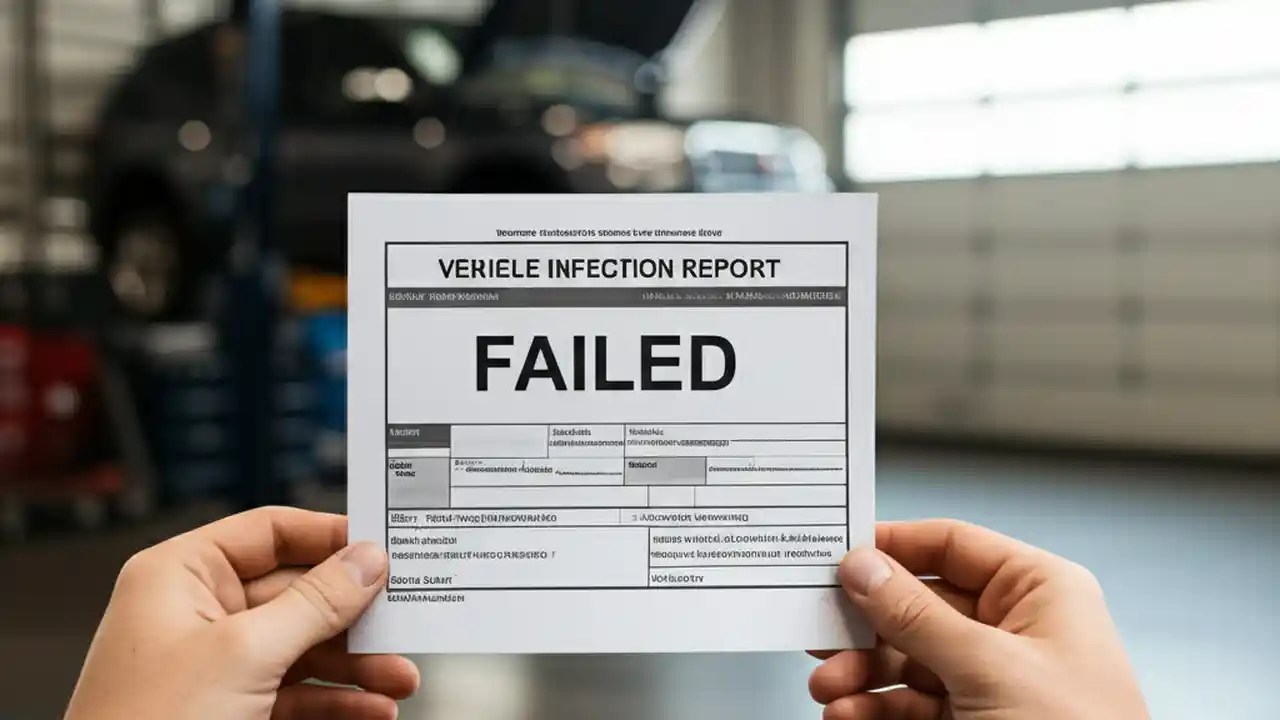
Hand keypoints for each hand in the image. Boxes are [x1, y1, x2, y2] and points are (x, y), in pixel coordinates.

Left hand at [65, 507, 417, 719]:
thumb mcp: (245, 654)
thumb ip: (315, 602)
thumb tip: (365, 562)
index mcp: (180, 576)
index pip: (270, 533)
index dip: (330, 537)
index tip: (385, 549)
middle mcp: (195, 614)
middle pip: (297, 594)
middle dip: (355, 617)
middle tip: (405, 621)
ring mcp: (212, 666)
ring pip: (303, 648)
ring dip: (356, 666)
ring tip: (398, 680)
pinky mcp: (227, 710)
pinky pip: (294, 692)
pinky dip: (335, 702)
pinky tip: (370, 710)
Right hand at [809, 520, 1147, 719]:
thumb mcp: (990, 668)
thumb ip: (918, 616)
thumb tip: (864, 568)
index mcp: (1040, 592)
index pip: (952, 546)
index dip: (892, 547)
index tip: (836, 559)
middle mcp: (1017, 630)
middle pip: (919, 605)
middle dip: (866, 628)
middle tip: (820, 635)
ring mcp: (995, 680)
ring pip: (909, 659)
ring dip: (862, 674)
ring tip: (829, 690)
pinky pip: (914, 703)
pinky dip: (876, 708)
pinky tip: (848, 714)